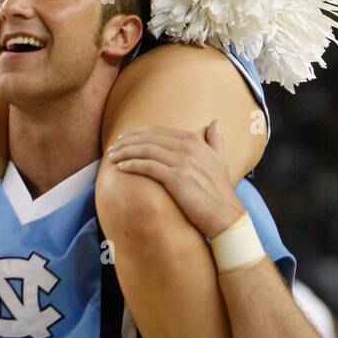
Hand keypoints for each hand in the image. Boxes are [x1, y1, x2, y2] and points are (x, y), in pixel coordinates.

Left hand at [107, 121, 244, 238]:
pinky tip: (121, 168)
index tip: (123, 138)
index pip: (158, 130)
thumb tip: (215, 122)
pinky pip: (148, 166)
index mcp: (194, 139)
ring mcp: (182, 161)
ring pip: (145, 150)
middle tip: (112, 148)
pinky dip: (132, 165)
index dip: (138, 133)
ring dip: (125, 152)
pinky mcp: (176, 177)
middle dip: (127, 142)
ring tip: (112, 157)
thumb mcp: (220, 159)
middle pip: (148, 138)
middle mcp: (187, 146)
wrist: (225, 215)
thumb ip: (215, 139)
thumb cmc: (220, 190)